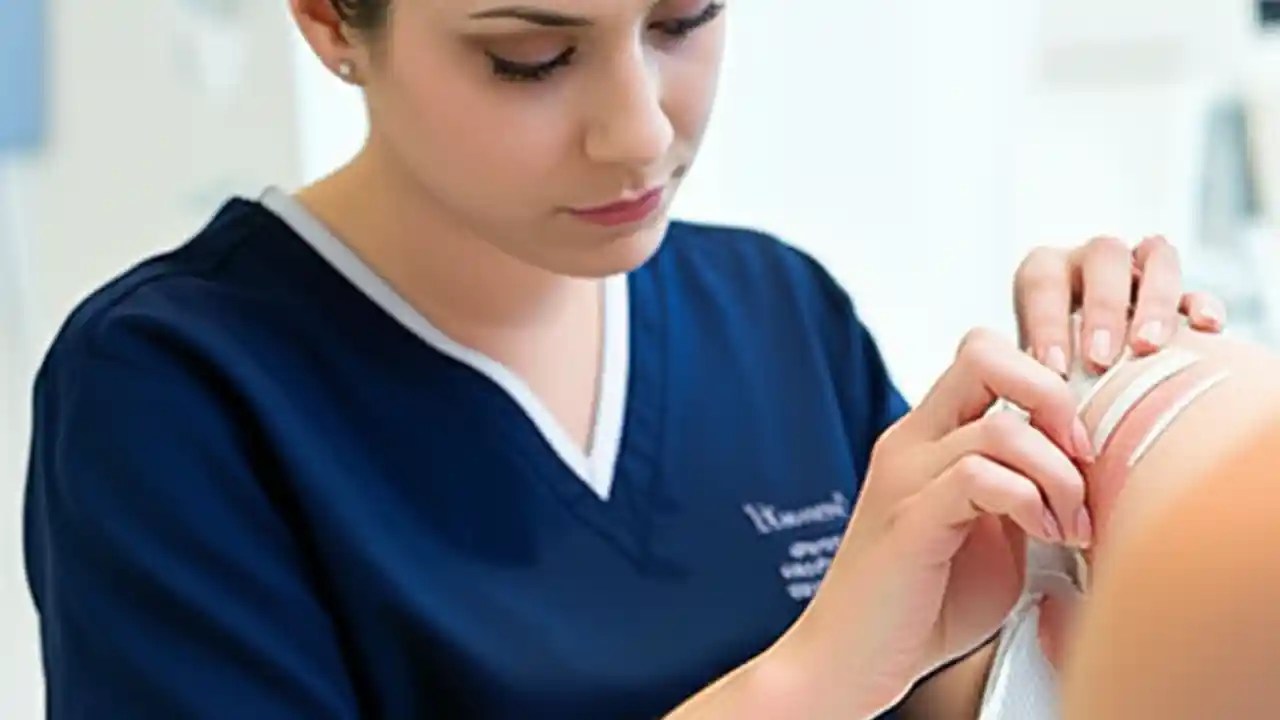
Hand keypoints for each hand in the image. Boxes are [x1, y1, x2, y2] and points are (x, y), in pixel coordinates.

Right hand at [778, 328, 1092, 715]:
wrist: (852, 659)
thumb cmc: (922, 605)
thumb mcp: (992, 535)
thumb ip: (1026, 493)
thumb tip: (1095, 475)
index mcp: (929, 437)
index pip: (986, 358)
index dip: (1045, 383)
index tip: (1080, 444)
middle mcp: (912, 442)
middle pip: (983, 355)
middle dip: (1053, 396)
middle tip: (1081, 455)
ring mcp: (906, 475)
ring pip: (1001, 426)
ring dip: (1058, 474)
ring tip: (1070, 524)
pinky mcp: (910, 517)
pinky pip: (980, 476)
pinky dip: (1029, 501)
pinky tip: (1043, 536)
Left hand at [1014, 235, 1226, 374]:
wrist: (1079, 374)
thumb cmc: (1048, 369)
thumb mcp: (1032, 365)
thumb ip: (1036, 375)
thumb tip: (1037, 411)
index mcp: (1045, 270)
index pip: (1043, 281)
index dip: (1048, 324)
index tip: (1056, 370)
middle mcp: (1092, 261)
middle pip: (1105, 257)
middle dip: (1103, 309)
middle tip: (1100, 361)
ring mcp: (1139, 270)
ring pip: (1156, 258)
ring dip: (1154, 302)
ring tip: (1148, 346)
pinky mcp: (1178, 294)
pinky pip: (1195, 288)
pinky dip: (1203, 306)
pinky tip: (1205, 330)